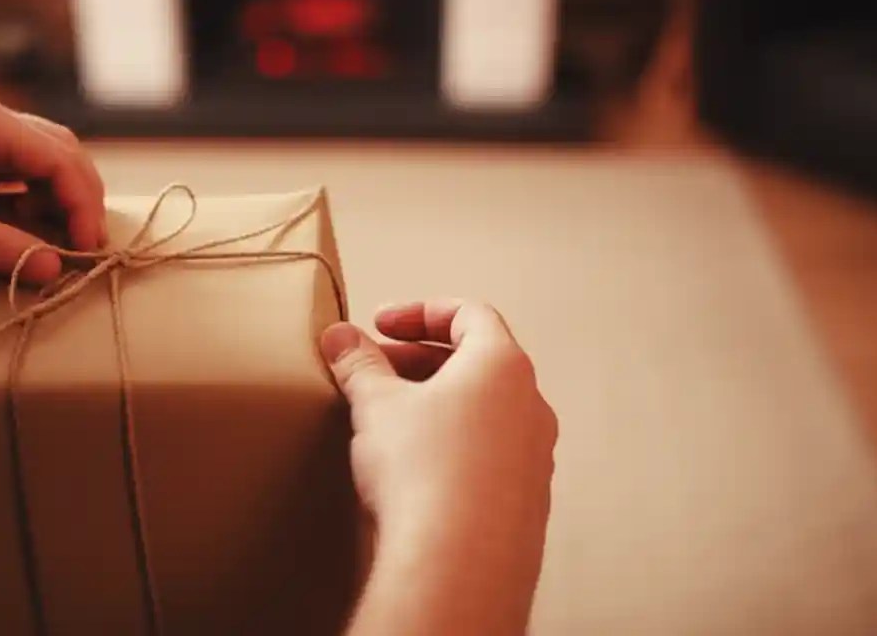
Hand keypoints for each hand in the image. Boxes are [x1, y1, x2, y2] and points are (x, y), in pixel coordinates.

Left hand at [0, 93, 103, 282]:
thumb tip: (54, 270)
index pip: (57, 157)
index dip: (81, 204)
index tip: (88, 248)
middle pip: (61, 153)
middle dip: (79, 200)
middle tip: (85, 248)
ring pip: (44, 165)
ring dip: (57, 203)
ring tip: (58, 244)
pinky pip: (19, 178)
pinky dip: (32, 206)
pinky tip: (26, 234)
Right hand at [320, 300, 556, 632]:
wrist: (458, 563)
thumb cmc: (423, 471)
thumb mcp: (376, 405)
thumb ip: (358, 364)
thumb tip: (340, 337)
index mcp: (503, 366)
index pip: (469, 314)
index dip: (419, 312)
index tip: (378, 325)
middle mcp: (532, 405)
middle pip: (478, 361)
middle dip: (420, 360)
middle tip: (374, 371)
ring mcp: (535, 456)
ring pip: (486, 411)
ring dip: (438, 404)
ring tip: (390, 420)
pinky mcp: (527, 501)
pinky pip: (491, 455)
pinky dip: (455, 444)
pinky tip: (415, 469)